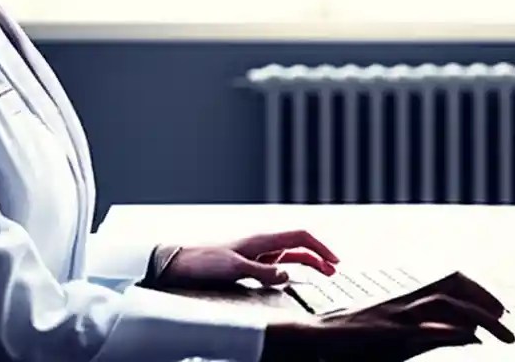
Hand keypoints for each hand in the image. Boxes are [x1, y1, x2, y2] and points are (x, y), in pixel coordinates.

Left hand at [159, 229, 339, 287]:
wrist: (180, 262)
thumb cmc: (204, 260)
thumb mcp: (235, 268)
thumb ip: (263, 272)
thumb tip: (287, 276)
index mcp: (262, 239)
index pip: (300, 236)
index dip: (320, 247)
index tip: (334, 261)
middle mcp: (262, 244)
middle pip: (298, 246)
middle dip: (318, 256)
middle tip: (333, 270)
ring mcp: (256, 253)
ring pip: (289, 255)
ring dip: (307, 263)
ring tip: (322, 274)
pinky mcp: (248, 263)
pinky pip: (275, 265)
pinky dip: (289, 270)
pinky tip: (290, 279)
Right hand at [261, 272, 514, 360]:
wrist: (316, 341)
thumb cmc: (354, 343)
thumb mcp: (400, 339)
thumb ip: (434, 335)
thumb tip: (471, 336)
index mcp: (407, 300)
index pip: (450, 283)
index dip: (478, 291)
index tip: (500, 308)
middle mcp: (405, 302)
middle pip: (453, 289)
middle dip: (485, 301)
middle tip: (509, 322)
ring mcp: (397, 316)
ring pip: (445, 303)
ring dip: (478, 315)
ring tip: (501, 331)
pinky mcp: (389, 334)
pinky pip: (424, 329)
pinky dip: (449, 331)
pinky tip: (470, 338)